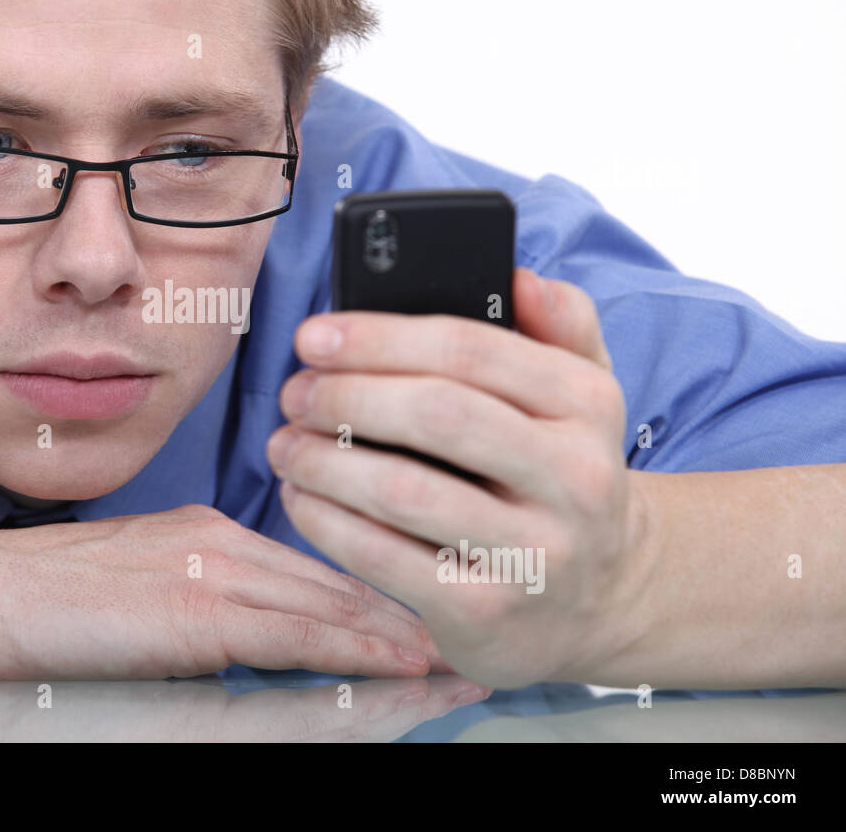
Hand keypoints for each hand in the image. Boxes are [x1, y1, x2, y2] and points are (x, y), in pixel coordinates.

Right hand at [0, 504, 473, 681]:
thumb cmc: (40, 596)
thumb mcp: (132, 584)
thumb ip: (193, 601)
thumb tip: (241, 632)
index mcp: (203, 531)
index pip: (308, 564)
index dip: (370, 589)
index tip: (416, 609)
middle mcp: (217, 540)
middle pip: (332, 577)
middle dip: (401, 607)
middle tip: (464, 627)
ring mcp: (209, 573)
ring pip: (328, 603)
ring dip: (397, 632)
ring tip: (453, 654)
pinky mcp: (195, 614)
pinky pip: (297, 635)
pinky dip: (357, 651)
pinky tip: (401, 664)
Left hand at [266, 267, 644, 687]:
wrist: (602, 600)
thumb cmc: (562, 476)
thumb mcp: (584, 395)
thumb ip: (560, 324)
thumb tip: (516, 273)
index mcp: (587, 404)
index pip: (471, 349)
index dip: (379, 337)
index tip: (314, 335)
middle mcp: (574, 478)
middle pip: (436, 414)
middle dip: (347, 395)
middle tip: (295, 392)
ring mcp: (533, 553)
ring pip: (403, 490)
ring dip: (324, 460)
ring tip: (283, 444)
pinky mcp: (485, 612)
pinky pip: (385, 558)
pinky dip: (327, 522)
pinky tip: (301, 498)